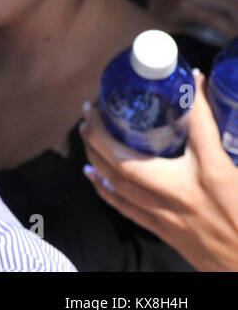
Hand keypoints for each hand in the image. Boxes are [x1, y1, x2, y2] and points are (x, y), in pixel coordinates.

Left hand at [80, 72, 237, 270]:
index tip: (183, 77)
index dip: (192, 101)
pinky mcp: (164, 232)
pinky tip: (92, 173)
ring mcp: (169, 215)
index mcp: (216, 175)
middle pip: (129, 161)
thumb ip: (223, 142)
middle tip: (92, 110)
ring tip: (86, 131)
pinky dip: (103, 188)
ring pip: (118, 184)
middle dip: (101, 134)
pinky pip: (124, 207)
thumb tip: (208, 105)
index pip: (198, 127)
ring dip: (95, 155)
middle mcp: (184, 194)